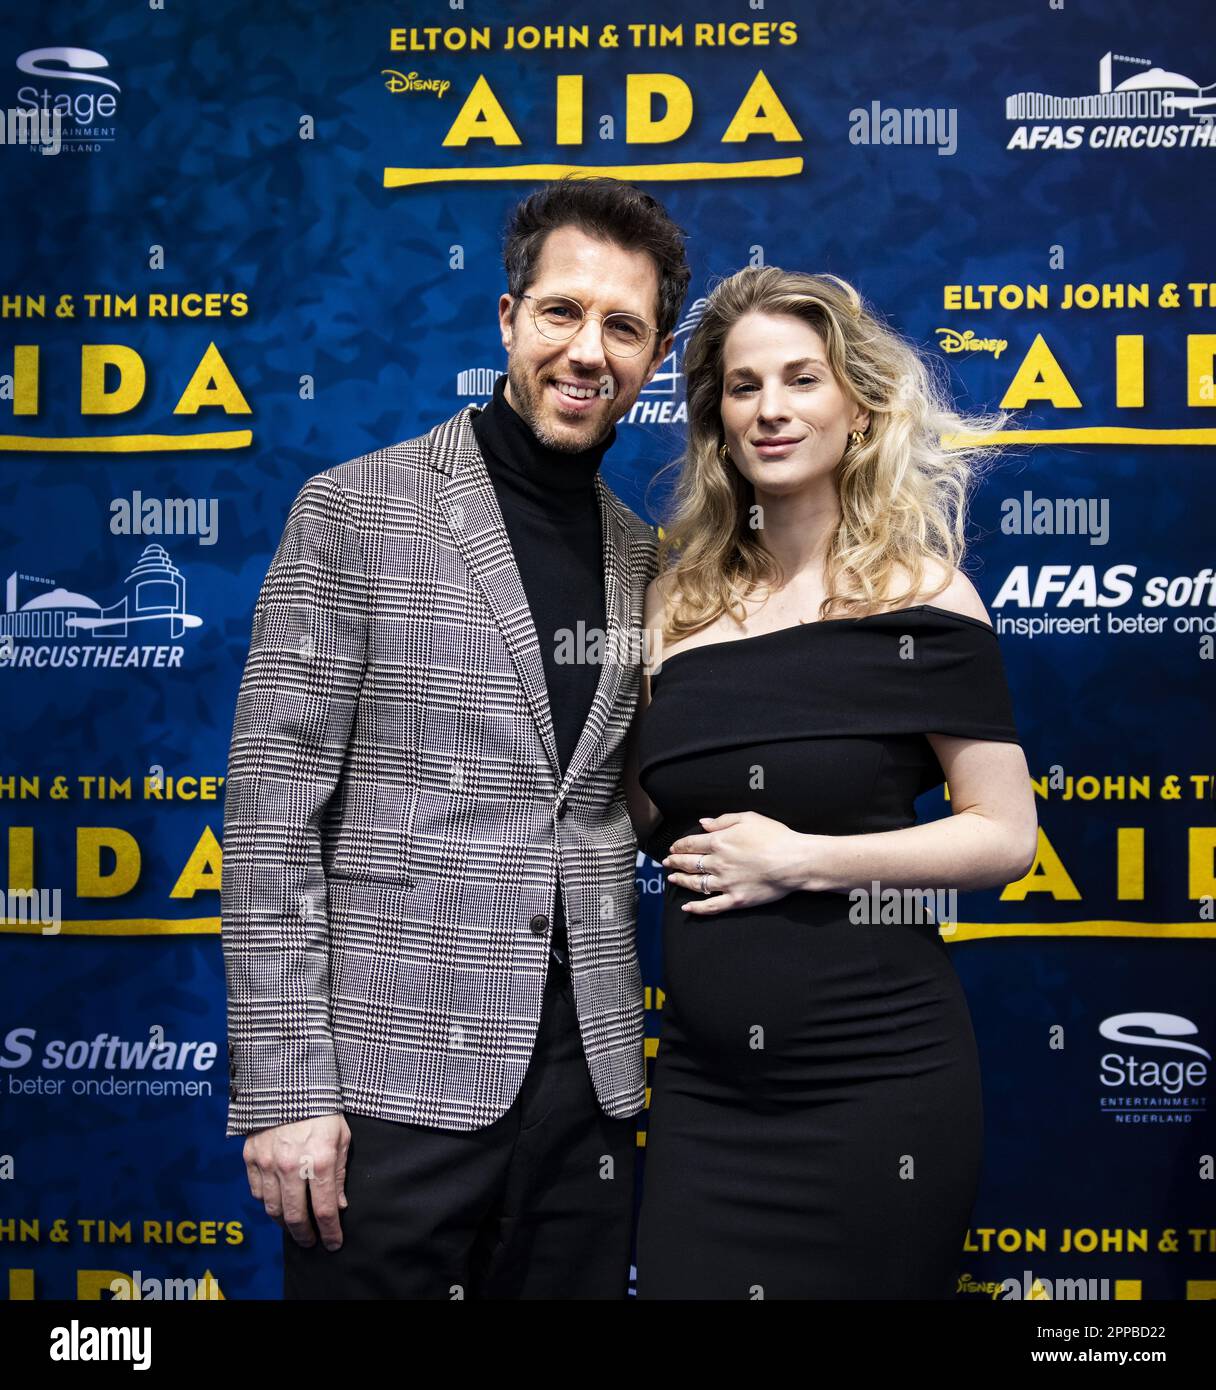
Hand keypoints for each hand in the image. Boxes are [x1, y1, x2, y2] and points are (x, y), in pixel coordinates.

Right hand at [243, 1112, 350, 1249]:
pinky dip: (268, 1202)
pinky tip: (277, 1202)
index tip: (334, 1243)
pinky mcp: (251, 1157)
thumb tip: (339, 1205)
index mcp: (319, 1161)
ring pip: (273, 1209)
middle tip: (311, 1242)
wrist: (288, 1080)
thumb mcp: (341, 1136)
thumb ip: (339, 1172)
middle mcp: (291, 1166)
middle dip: (305, 1235)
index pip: (324, 1211)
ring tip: (294, 1225)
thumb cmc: (322, 1107)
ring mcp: (267, 1163)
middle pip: (295, 1217)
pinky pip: (257, 1192)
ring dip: (284, 1222)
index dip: (330, 1232)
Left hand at [662, 812, 806, 915]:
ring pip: (695, 884)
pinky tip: (687, 908)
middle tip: (666, 862)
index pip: (691, 844)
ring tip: (672, 879)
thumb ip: (722, 820)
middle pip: (689, 863)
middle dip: (675, 862)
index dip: (679, 845)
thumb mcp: (748, 818)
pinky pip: (711, 906)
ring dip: (681, 881)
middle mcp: (718, 863)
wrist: (794, 861)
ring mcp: (725, 883)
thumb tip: (703, 824)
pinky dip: (697, 908)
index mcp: (719, 842)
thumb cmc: (774, 836)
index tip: (674, 847)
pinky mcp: (735, 899)